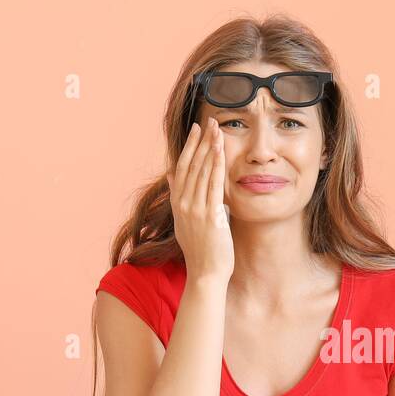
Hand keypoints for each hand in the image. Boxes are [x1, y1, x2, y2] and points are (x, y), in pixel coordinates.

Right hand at [167, 116, 233, 283]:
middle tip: (207, 121)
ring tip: (216, 129)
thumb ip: (181, 199)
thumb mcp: (185, 222)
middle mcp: (183, 204)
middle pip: (191, 165)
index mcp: (178, 204)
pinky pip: (213, 184)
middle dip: (200, 141)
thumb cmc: (202, 251)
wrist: (205, 274)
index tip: (196, 130)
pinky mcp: (209, 215)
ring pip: (201, 171)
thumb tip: (174, 177)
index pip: (181, 168)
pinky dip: (216, 165)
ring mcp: (195, 209)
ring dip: (209, 148)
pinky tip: (220, 150)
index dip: (189, 147)